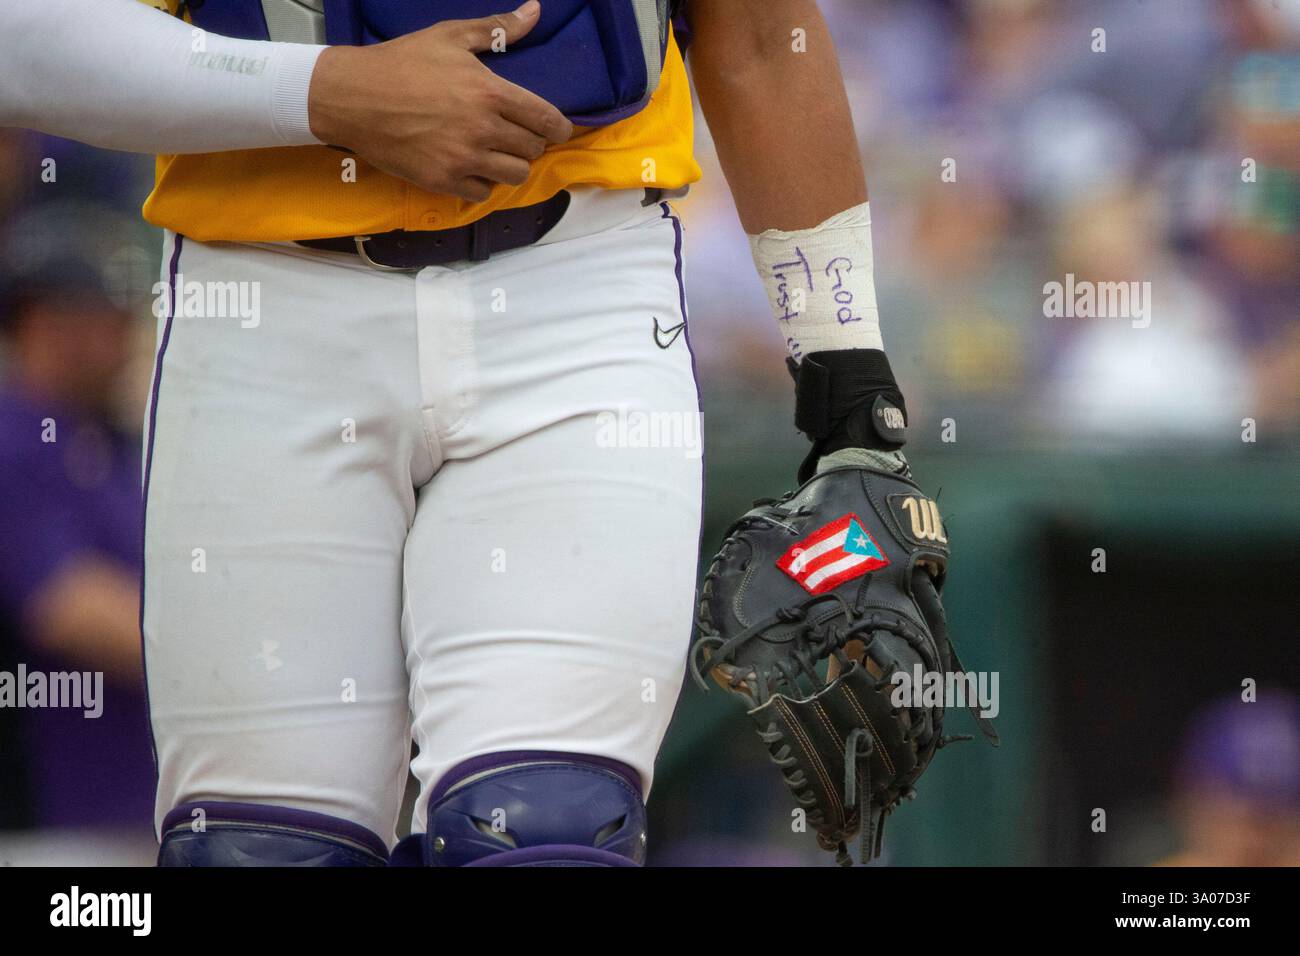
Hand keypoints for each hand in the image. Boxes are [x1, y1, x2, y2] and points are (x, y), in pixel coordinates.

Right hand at [307, 1, 572, 201]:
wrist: (353, 97)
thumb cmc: (401, 62)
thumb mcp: (450, 36)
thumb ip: (497, 29)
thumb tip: (535, 10)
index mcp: (490, 92)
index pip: (546, 120)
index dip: (559, 128)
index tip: (557, 130)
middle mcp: (483, 129)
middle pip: (533, 149)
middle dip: (529, 142)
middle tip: (514, 135)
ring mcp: (464, 159)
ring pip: (515, 175)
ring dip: (511, 165)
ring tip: (496, 153)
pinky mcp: (444, 181)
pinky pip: (484, 193)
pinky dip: (483, 182)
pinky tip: (472, 167)